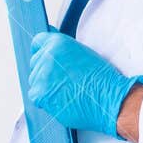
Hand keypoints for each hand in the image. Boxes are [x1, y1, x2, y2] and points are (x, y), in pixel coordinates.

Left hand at [28, 30, 142, 139]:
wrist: (108, 98)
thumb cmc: (101, 78)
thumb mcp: (83, 53)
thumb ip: (63, 49)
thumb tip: (50, 46)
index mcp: (58, 42)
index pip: (37, 43)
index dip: (42, 53)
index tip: (46, 60)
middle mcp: (47, 56)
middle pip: (35, 64)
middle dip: (46, 72)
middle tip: (64, 81)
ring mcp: (42, 75)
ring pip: (35, 81)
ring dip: (46, 87)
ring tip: (66, 91)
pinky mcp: (40, 94)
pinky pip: (35, 97)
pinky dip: (45, 100)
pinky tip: (61, 99)